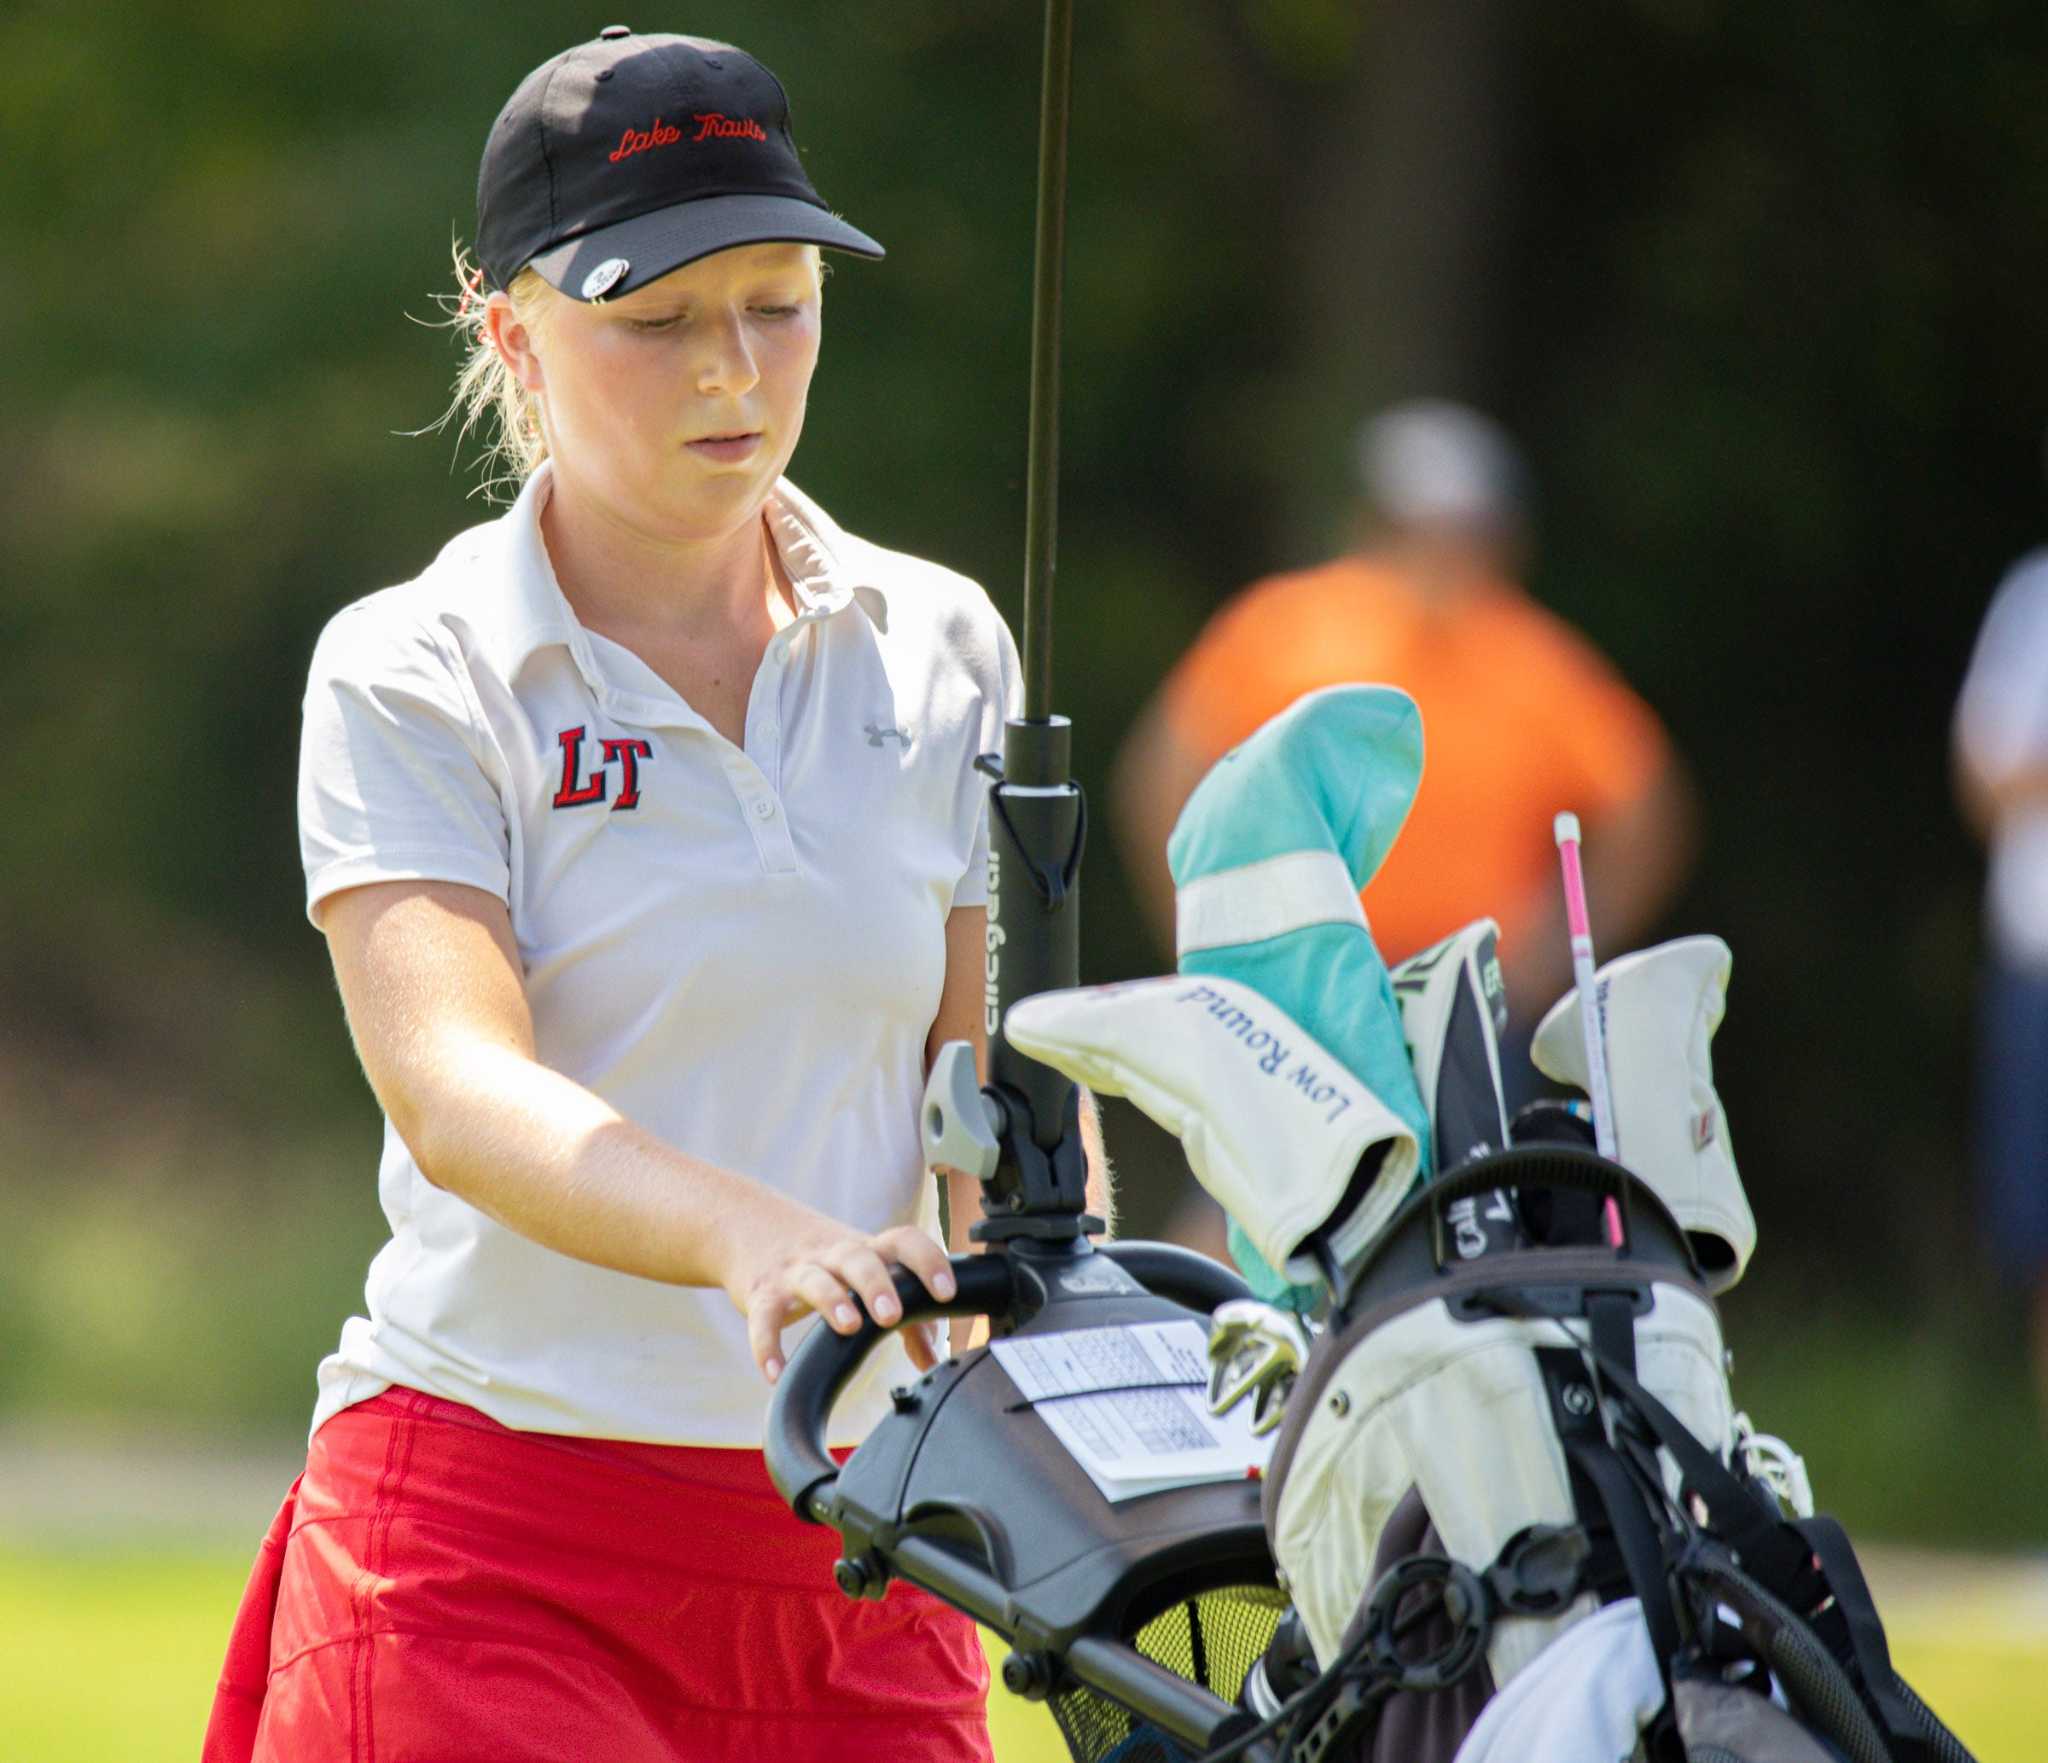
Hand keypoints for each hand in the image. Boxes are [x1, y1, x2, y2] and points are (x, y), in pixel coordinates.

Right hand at [726, 1206, 960, 1382]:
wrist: (748, 1223)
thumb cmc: (824, 1259)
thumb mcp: (864, 1276)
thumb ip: (906, 1318)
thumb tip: (933, 1358)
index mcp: (866, 1249)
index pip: (904, 1240)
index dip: (928, 1261)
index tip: (947, 1292)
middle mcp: (833, 1254)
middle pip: (858, 1258)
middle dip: (877, 1285)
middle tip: (892, 1315)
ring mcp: (795, 1271)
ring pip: (814, 1279)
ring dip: (832, 1301)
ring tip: (849, 1326)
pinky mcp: (760, 1292)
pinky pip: (763, 1317)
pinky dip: (766, 1345)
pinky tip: (776, 1373)